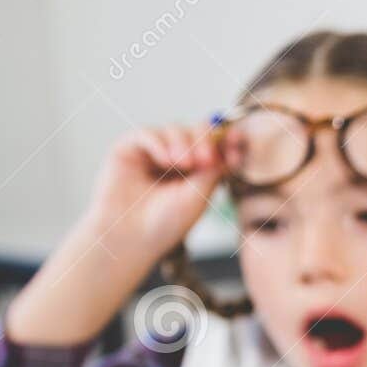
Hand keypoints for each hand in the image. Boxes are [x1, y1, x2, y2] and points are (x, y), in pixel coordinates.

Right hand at [85, 122, 224, 259]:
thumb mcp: (199, 195)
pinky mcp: (130, 148)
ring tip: (183, 164)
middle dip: (205, 141)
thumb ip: (214, 169)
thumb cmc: (165, 223)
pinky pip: (148, 132)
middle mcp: (176, 158)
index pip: (215, 146)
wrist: (130, 237)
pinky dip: (159, 142)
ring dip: (183, 142)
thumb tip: (228, 144)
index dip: (227, 141)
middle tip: (206, 159)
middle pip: (197, 132)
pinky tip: (165, 161)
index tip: (237, 142)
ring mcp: (153, 152)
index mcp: (197, 170)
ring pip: (175, 129)